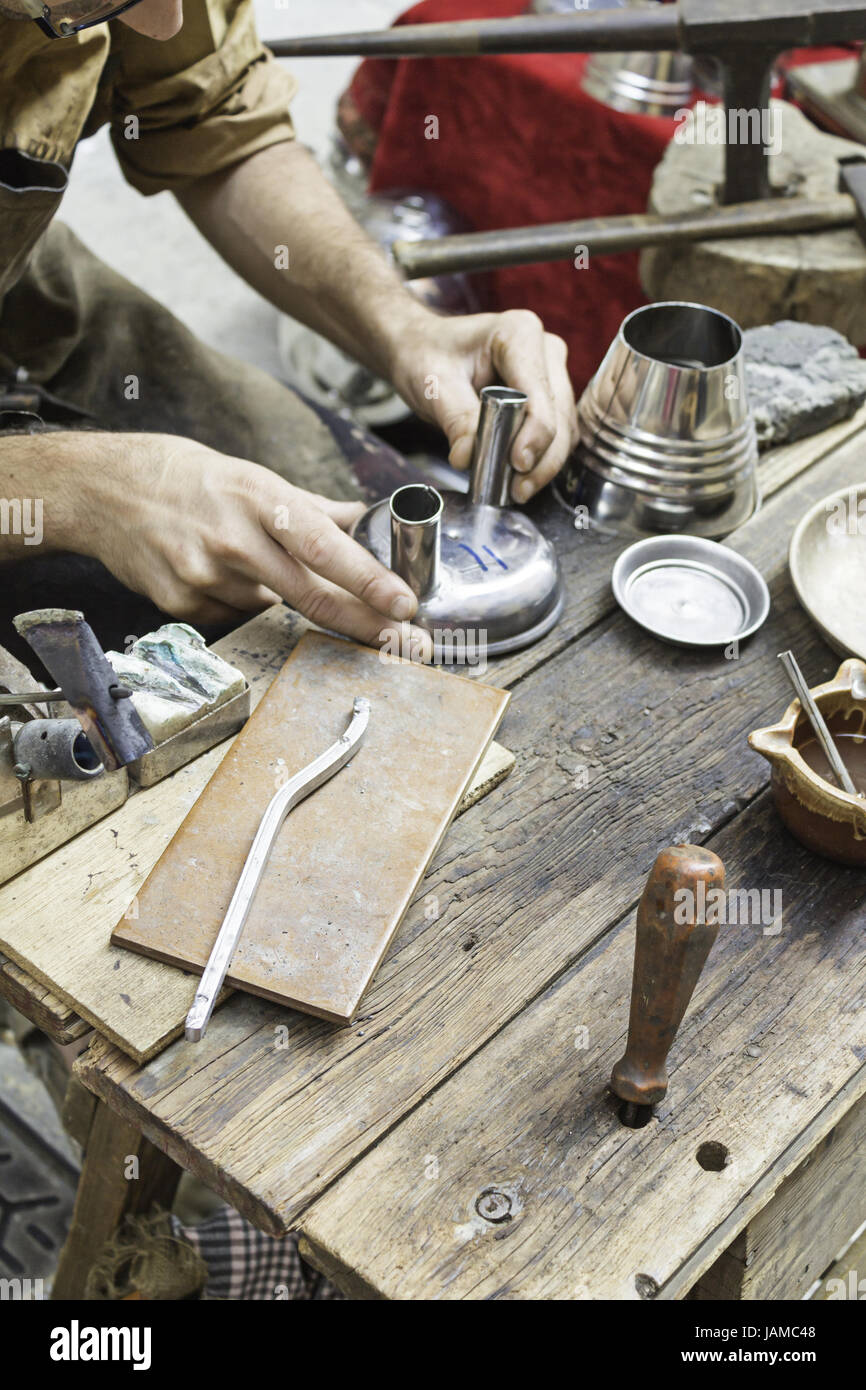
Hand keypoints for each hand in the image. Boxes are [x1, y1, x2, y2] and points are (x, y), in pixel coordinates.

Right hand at [66, 433, 428, 651]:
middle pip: (311, 594)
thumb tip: (364, 519)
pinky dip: (240, 602)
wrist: (105, 490)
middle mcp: (233, 540)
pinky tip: (215, 572)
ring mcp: (204, 577)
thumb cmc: (187, 478)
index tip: (404, 603)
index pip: (325, 547)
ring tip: (243, 561)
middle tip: (401, 640)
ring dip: (279, 597)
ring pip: (272, 608)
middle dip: (363, 622)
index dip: (368, 580)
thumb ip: (312, 508)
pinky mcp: (182, 605)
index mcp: (259, 499)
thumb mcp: (253, 477)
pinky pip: (235, 616)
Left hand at [388, 308, 577, 501]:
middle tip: (516, 490)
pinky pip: (555, 433)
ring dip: (544, 463)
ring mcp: (550, 372)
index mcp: (519, 334)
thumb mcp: (434, 385)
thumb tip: (468, 459)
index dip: (534, 435)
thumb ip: (456, 420)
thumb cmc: (426, 354)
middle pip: (559, 416)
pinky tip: (519, 479)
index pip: (539, 395)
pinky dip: (540, 458)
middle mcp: (545, 349)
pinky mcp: (548, 395)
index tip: (516, 466)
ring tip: (516, 490)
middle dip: (541, 458)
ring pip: (564, 429)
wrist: (422, 348)